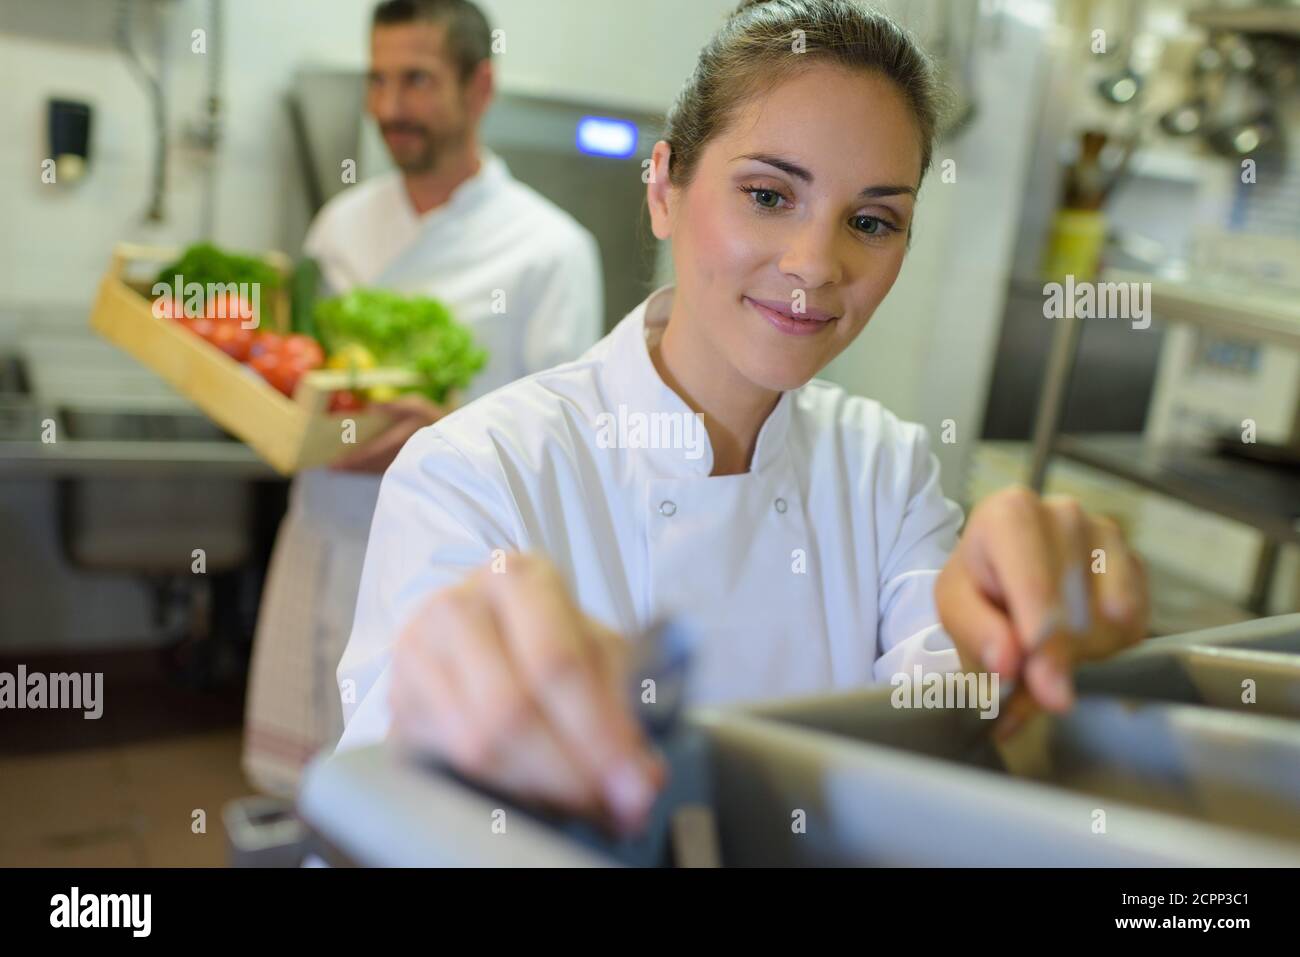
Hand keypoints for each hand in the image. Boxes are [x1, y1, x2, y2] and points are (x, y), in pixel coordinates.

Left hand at [330, 394, 447, 473]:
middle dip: (351, 466)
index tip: (336, 463)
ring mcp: (402, 462)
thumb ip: (392, 407)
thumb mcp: (415, 404)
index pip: (371, 453)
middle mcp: (399, 455)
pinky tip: (359, 467)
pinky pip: (382, 469)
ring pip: (375, 469)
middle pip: (369, 465)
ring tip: (341, 468)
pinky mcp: (404, 465)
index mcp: (400, 440)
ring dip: (358, 469)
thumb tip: (369, 408)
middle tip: (333, 467)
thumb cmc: (433, 417)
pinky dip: (368, 469)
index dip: (353, 459)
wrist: (453, 439)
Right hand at [388, 552, 665, 832]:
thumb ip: (623, 706)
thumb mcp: (594, 652)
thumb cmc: (545, 638)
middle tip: (609, 807)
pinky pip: (448, 764)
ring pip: (476, 745)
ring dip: (538, 789)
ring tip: (580, 806)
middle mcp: (457, 606)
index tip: (634, 785)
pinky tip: (534, 798)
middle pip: (512, 709)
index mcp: (519, 579)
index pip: (557, 662)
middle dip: (569, 772)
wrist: (476, 635)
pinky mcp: (396, 702)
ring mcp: (416, 654)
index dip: (598, 732)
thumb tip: (641, 779)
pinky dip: (498, 793)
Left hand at [935, 487, 1148, 735]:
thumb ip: (978, 635)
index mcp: (1010, 513)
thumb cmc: (979, 589)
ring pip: (1112, 616)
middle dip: (1061, 653)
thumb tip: (1008, 664)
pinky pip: (1134, 623)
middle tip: (1045, 693)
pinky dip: (1109, 646)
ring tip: (1048, 648)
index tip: (1046, 683)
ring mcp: (1106, 536)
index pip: (1036, 579)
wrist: (1006, 578)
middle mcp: (1064, 514)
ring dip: (1083, 651)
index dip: (1043, 632)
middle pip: (1077, 600)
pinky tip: (1077, 638)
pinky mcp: (1134, 563)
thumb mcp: (956, 610)